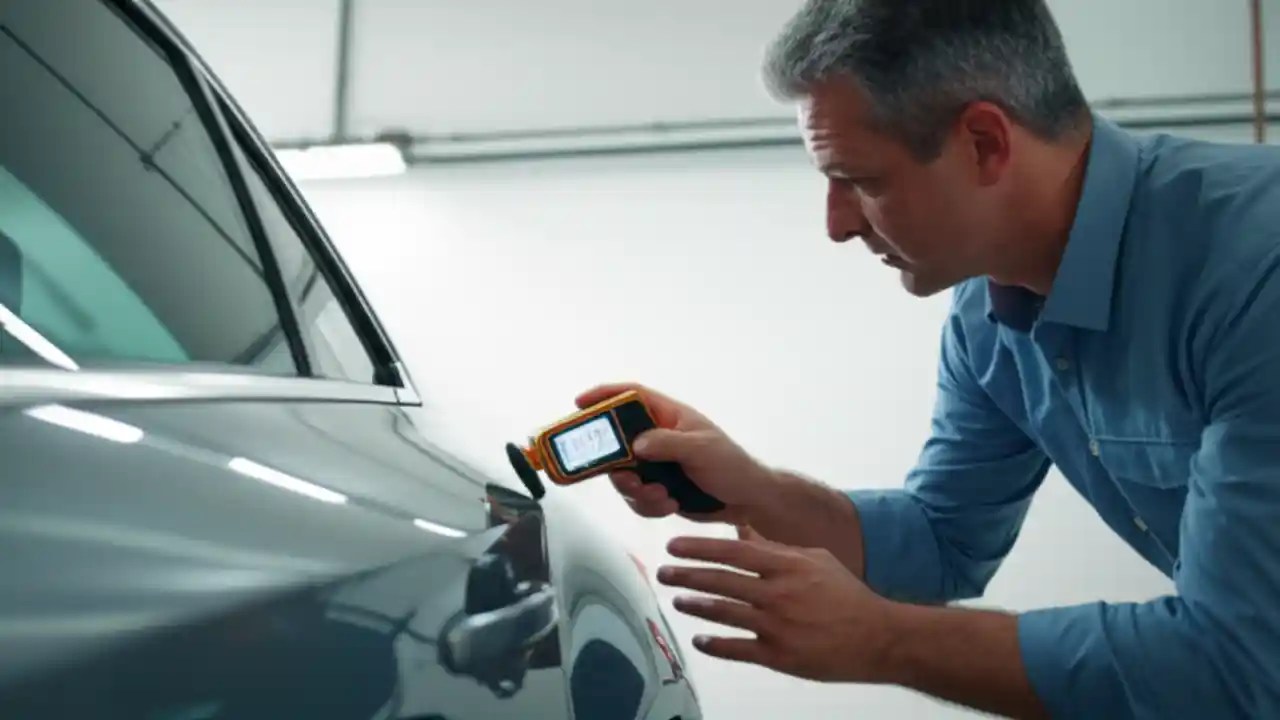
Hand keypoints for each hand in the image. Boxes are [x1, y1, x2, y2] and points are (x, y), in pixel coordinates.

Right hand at [574, 382, 777, 524]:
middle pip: (617, 444)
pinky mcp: (658, 489)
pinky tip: (670, 506)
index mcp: (669, 417)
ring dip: (637, 491)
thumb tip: (636, 444)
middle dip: (615, 465)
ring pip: (624, 476)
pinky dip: (648, 506)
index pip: (631, 397)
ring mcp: (656, 465)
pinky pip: (637, 498)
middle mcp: (658, 439)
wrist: (749, 502)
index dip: (604, 396)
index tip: (579, 403)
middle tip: (626, 478)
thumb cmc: (732, 466)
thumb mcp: (702, 450)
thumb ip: (668, 444)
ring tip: (661, 497)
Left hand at [657, 525, 896, 682]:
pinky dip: (714, 644)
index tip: (673, 546)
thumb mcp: (815, 560)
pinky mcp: (779, 656)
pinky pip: (737, 649)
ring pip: (724, 613)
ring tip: (677, 600)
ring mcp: (776, 626)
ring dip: (695, 606)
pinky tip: (700, 640)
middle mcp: (777, 593)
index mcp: (787, 565)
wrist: (878, 637)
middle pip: (721, 581)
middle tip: (662, 571)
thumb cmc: (847, 595)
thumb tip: (742, 532)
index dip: (698, 548)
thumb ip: (776, 547)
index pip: (732, 552)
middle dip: (686, 575)